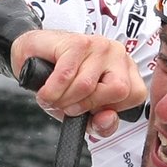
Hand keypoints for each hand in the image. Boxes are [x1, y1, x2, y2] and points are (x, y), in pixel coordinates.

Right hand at [11, 31, 146, 137]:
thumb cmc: (60, 84)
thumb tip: (106, 120)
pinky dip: (52, 91)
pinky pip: (66, 76)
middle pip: (118, 90)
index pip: (136, 95)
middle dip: (87, 105)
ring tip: (55, 97)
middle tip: (70, 105)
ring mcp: (98, 45)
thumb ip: (101, 124)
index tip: (92, 108)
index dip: (111, 109)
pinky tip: (46, 91)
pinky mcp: (76, 42)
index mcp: (126, 69)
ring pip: (87, 85)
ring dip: (63, 100)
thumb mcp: (84, 113)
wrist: (30, 57)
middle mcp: (117, 53)